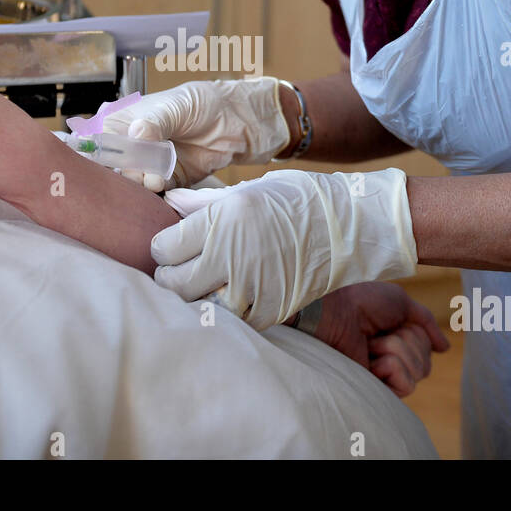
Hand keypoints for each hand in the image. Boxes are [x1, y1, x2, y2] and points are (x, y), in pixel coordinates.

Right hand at [101, 78, 290, 190]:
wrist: (237, 120)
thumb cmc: (203, 102)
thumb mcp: (176, 106)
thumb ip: (155, 121)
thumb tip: (137, 133)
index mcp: (123, 120)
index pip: (99, 139)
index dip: (99, 152)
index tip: (107, 160)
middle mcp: (131, 144)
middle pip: (113, 166)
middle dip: (123, 171)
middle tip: (138, 172)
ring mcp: (147, 164)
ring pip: (131, 182)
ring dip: (140, 183)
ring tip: (155, 178)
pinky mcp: (166, 181)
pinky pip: (153, 193)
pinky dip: (155, 194)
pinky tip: (161, 187)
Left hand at [153, 168, 418, 328]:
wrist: (348, 228)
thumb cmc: (296, 199)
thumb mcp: (248, 190)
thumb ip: (202, 202)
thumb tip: (168, 204)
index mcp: (223, 220)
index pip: (163, 249)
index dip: (163, 248)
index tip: (171, 246)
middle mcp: (232, 256)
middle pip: (172, 284)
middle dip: (170, 276)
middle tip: (180, 269)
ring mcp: (251, 288)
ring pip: (197, 307)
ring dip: (196, 298)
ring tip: (205, 285)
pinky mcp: (269, 312)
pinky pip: (231, 321)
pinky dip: (227, 312)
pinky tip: (233, 294)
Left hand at [308, 282, 450, 397]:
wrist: (336, 312)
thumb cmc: (362, 302)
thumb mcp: (402, 303)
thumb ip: (426, 322)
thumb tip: (445, 348)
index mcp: (397, 341)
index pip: (427, 347)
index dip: (416, 332)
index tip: (391, 322)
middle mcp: (392, 360)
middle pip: (427, 361)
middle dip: (407, 340)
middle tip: (378, 333)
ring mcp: (384, 377)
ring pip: (421, 371)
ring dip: (397, 349)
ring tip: (370, 344)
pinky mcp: (377, 391)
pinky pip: (408, 383)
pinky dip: (392, 365)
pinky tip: (370, 360)